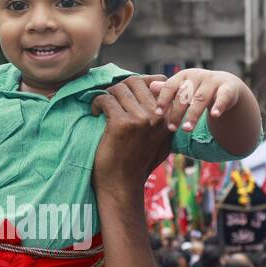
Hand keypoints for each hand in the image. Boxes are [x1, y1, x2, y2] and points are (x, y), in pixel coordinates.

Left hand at [91, 75, 172, 195]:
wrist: (122, 184)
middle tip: (110, 100)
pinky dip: (97, 103)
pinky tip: (95, 113)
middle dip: (119, 88)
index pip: (156, 83)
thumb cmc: (137, 161)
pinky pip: (106, 99)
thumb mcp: (159, 139)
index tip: (125, 96)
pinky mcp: (122, 124)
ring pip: (119, 89)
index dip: (136, 85)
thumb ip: (163, 115)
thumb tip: (161, 81)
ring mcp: (141, 119)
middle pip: (135, 82)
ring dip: (107, 95)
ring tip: (102, 108)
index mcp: (169, 117)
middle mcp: (158, 116)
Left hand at [149, 69, 244, 134]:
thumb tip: (150, 87)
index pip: (170, 87)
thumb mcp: (183, 88)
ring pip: (201, 98)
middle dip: (177, 112)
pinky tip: (214, 115)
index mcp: (183, 76)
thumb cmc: (198, 89)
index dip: (163, 100)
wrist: (226, 85)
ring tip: (186, 129)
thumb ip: (168, 90)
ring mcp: (213, 81)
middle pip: (184, 95)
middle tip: (171, 128)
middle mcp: (197, 76)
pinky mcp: (228, 89)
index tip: (157, 114)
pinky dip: (218, 106)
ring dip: (193, 114)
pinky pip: (223, 97)